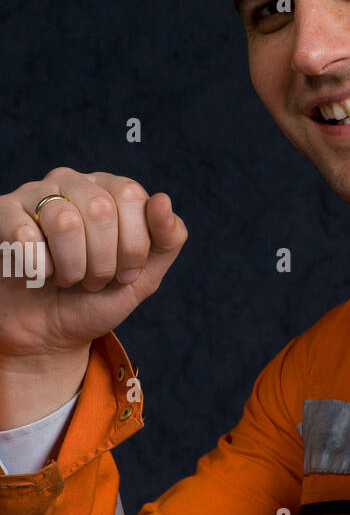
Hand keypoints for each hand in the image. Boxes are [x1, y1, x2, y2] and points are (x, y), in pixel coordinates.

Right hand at [0, 168, 186, 359]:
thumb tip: (162, 200)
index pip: (133, 198)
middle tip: (94, 280)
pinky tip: (38, 272)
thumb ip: (167, 241)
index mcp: (112, 190)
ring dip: (71, 268)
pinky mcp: (5, 213)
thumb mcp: (144, 277)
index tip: (125, 273)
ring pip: (64, 222)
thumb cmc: (96, 298)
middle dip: (104, 262)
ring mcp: (37, 194)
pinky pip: (25, 236)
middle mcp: (75, 183)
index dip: (133, 247)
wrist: (51, 332)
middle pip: (101, 209)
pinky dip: (38, 269)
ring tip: (67, 278)